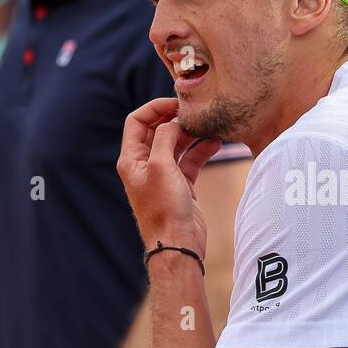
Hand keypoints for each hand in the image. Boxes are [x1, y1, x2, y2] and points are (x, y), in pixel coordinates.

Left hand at [116, 97, 221, 256]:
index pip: (137, 122)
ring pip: (177, 145)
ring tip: (209, 126)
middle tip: (195, 112)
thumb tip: (173, 121)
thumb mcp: (161, 166)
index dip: (154, 108)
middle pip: (158, 131)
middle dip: (175, 119)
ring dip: (191, 134)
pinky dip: (201, 150)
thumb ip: (165, 137)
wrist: (178, 244)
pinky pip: (190, 160)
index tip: (176, 104)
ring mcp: (163, 175)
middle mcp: (145, 165)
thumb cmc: (164, 209)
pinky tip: (215, 142)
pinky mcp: (181, 185)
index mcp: (131, 159)